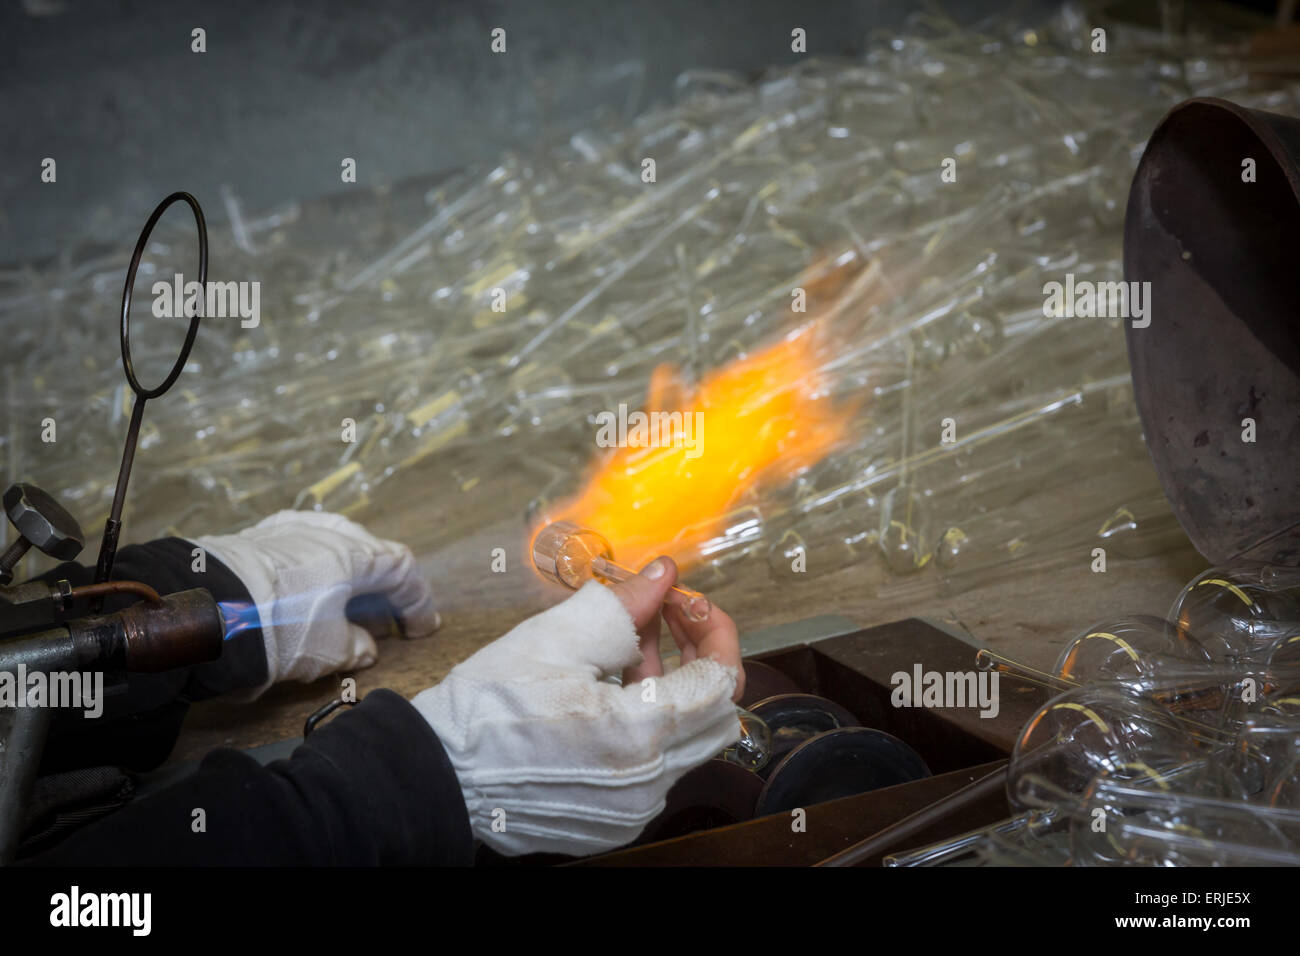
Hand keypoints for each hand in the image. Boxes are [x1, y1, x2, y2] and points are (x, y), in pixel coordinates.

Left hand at [193, 510, 439, 694]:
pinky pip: (300, 546)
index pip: (403, 569)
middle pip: (371, 553)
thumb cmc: (278, 628)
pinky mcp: (257, 535)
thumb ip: (355, 646)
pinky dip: (314, 568)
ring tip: (346, 603)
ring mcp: (290, 529)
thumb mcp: (328, 649)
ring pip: (334, 545)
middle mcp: (328, 532)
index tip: (422, 628)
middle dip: (383, 587)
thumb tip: (366, 646)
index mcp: (356, 554)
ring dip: (347, 575)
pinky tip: (306, 586)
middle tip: (384, 618)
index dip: (417, 601)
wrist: (201, 611)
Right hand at [411, 564, 739, 856]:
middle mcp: (648, 784)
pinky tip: (605, 693)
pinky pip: (655, 769)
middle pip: (715, 715)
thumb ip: (623, 605)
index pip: (721, 680)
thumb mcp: (557, 637)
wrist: (435, 775)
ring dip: (669, 689)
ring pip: (686, 741)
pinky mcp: (613, 820)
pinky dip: (646, 726)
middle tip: (664, 619)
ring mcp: (632, 809)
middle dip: (698, 658)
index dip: (712, 630)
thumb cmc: (486, 709)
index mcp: (641, 737)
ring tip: (624, 648)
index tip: (684, 602)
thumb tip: (663, 576)